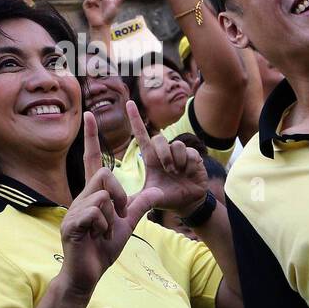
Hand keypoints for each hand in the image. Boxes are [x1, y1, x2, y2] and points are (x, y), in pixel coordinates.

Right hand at [59, 110, 161, 298]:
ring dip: (113, 216)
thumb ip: (139, 207)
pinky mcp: (71, 224)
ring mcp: (74, 210)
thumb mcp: (127, 224)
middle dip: (119, 193)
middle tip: (120, 215)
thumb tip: (155, 191)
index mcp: (92, 195)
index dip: (91, 138)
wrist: (87, 275)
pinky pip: (97, 212)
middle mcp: (80, 197)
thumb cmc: (102, 249)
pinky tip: (98, 237)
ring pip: (103, 195)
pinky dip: (105, 226)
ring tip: (106, 231)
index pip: (92, 161)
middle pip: (105, 174)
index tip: (90, 114)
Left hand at [126, 99, 207, 214]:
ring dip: (175, 160)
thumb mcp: (146, 197)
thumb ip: (132, 199)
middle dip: (163, 153)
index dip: (135, 119)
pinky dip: (187, 165)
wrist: (185, 204)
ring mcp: (180, 154)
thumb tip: (115, 204)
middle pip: (159, 138)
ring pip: (175, 144)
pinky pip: (188, 152)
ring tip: (177, 173)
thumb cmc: (164, 197)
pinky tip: (188, 173)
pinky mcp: (193, 157)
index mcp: (151, 158)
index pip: (141, 135)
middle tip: (167, 169)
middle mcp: (164, 153)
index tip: (129, 103)